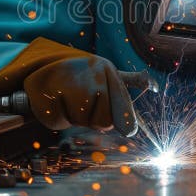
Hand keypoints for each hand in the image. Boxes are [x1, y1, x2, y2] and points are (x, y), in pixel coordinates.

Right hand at [0, 38, 141, 135]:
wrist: (43, 64)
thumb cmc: (80, 74)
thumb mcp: (105, 72)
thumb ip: (127, 81)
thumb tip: (153, 85)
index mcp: (108, 70)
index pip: (123, 105)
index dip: (127, 122)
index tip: (129, 130)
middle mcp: (91, 73)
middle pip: (103, 121)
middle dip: (92, 118)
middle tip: (82, 102)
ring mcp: (69, 80)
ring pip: (80, 121)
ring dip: (73, 117)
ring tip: (67, 98)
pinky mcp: (46, 91)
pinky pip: (58, 121)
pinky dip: (56, 117)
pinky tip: (54, 101)